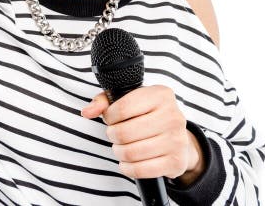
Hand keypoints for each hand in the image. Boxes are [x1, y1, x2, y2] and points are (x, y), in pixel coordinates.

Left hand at [80, 85, 200, 180]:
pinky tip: (128, 162)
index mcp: (161, 94)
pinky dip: (127, 168)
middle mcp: (173, 116)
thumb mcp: (129, 100)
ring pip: (130, 152)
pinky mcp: (175, 162)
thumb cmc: (147, 115)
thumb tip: (87, 112)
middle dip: (112, 136)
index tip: (111, 119)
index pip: (122, 107)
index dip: (109, 116)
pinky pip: (140, 170)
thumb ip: (104, 101)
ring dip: (119, 152)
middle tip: (115, 135)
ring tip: (121, 147)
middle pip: (124, 132)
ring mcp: (176, 140)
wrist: (177, 138)